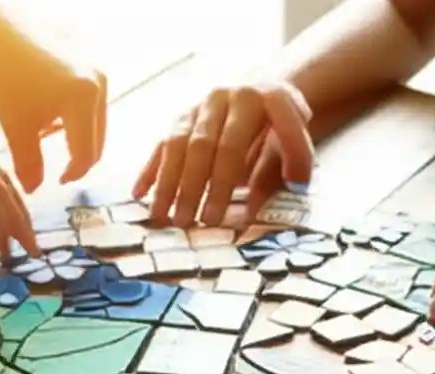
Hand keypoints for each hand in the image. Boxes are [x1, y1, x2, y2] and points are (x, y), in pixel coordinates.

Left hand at [0, 39, 106, 192]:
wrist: (2, 36)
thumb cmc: (8, 78)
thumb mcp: (16, 127)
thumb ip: (28, 163)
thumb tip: (34, 191)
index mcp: (83, 99)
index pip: (86, 153)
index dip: (73, 174)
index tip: (57, 182)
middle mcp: (98, 86)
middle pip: (97, 141)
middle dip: (78, 159)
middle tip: (59, 172)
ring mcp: (99, 76)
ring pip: (96, 125)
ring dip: (77, 140)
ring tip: (45, 137)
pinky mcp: (94, 70)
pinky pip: (93, 107)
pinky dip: (77, 121)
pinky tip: (50, 118)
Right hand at [133, 82, 314, 226]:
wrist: (263, 91)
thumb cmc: (280, 126)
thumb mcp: (296, 143)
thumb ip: (283, 170)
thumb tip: (251, 210)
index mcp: (265, 97)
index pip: (256, 133)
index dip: (247, 172)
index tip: (248, 209)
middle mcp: (227, 97)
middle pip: (208, 144)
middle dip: (202, 185)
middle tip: (199, 221)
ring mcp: (200, 106)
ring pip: (178, 145)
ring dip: (170, 184)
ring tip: (164, 217)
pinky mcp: (181, 118)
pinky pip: (161, 145)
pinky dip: (150, 171)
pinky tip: (139, 195)